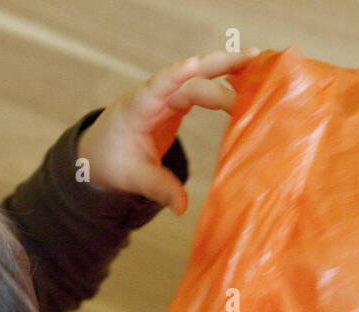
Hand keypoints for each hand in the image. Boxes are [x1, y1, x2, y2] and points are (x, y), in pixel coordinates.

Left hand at [76, 48, 261, 214]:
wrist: (101, 152)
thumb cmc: (113, 162)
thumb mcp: (132, 178)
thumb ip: (158, 188)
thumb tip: (182, 207)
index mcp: (137, 109)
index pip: (156, 88)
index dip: (174, 76)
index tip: (193, 64)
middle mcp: (154, 96)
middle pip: (188, 78)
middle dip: (218, 70)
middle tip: (251, 61)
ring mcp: (167, 96)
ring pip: (199, 77)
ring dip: (227, 68)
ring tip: (257, 58)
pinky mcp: (177, 101)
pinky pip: (203, 87)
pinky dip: (224, 83)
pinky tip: (248, 79)